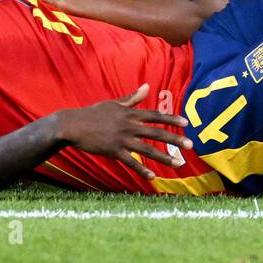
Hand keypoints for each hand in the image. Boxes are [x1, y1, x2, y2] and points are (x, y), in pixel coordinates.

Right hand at [56, 84, 191, 179]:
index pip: (156, 115)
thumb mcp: (114, 103)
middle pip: (156, 133)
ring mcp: (121, 138)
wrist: (72, 124)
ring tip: (178, 163)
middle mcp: (129, 125)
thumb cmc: (93, 113)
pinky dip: (142, 169)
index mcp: (130, 113)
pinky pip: (131, 162)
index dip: (172, 119)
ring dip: (164, 157)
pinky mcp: (113, 150)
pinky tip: (152, 176)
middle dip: (175, 139)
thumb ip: (133, 98)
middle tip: (190, 145)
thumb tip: (147, 86)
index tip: (186, 123)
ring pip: (147, 149)